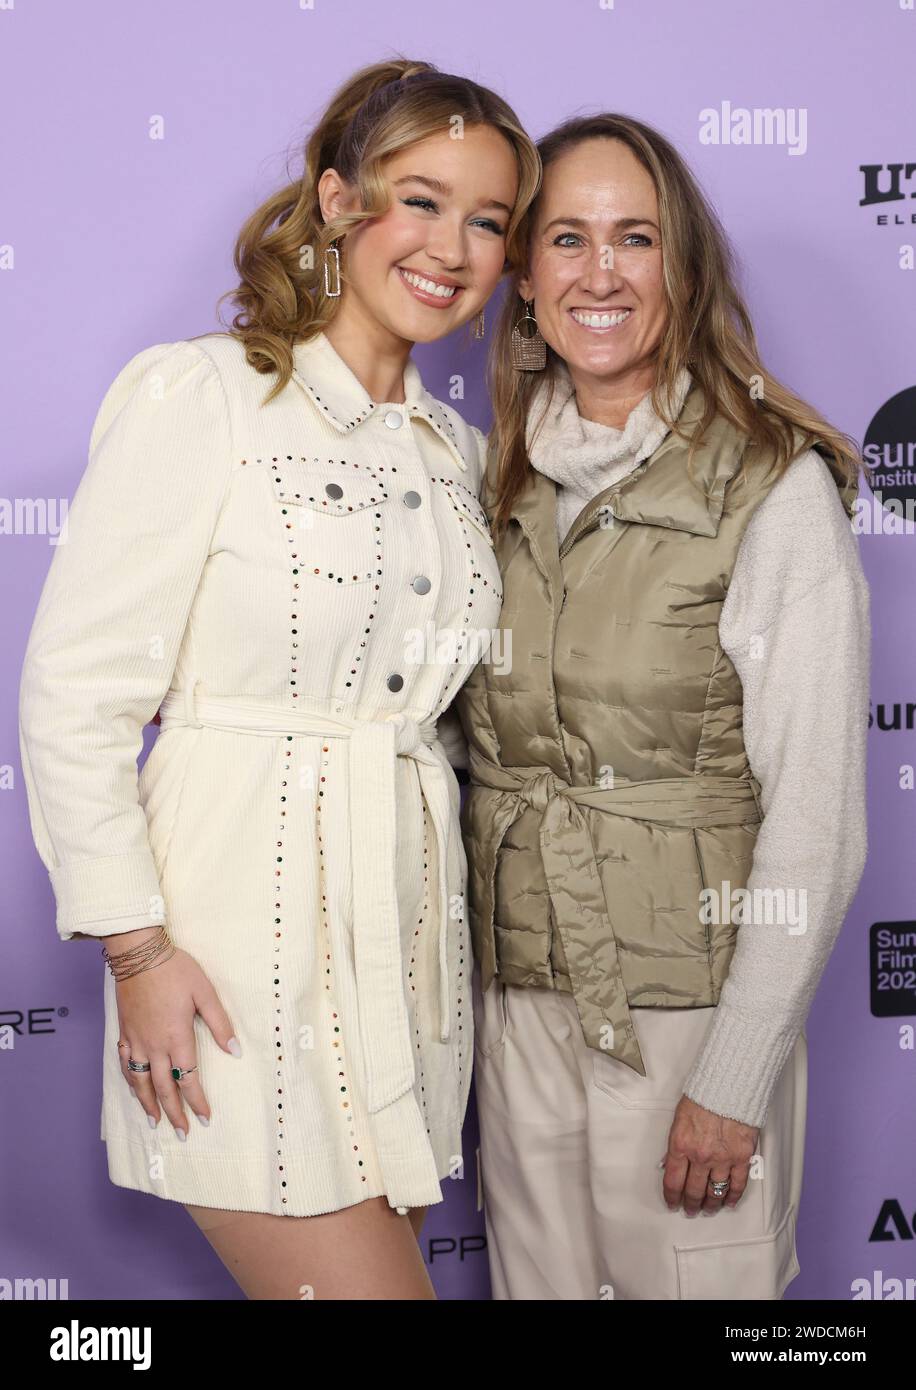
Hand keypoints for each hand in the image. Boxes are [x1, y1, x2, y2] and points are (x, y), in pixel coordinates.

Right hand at [113, 939, 238, 1138]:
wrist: (139, 954)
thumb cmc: (175, 970)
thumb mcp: (205, 993)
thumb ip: (220, 1024)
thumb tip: (235, 1051)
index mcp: (176, 1037)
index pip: (188, 1079)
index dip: (197, 1101)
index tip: (205, 1118)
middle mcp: (154, 1045)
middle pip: (163, 1088)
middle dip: (174, 1113)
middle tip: (183, 1133)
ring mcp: (135, 1040)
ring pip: (140, 1082)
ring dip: (148, 1104)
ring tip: (155, 1122)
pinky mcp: (124, 1032)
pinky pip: (125, 1065)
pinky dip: (130, 1082)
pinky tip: (134, 1088)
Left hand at [661, 1094, 759, 1215]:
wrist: (729, 1085)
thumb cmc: (702, 1096)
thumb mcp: (679, 1119)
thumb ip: (676, 1144)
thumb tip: (669, 1163)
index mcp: (680, 1145)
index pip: (673, 1182)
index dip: (672, 1197)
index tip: (673, 1203)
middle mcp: (700, 1157)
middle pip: (694, 1191)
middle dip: (691, 1204)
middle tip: (690, 1210)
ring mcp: (722, 1159)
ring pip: (715, 1192)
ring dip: (711, 1204)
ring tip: (708, 1209)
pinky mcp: (742, 1157)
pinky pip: (737, 1185)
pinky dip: (733, 1197)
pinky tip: (729, 1203)